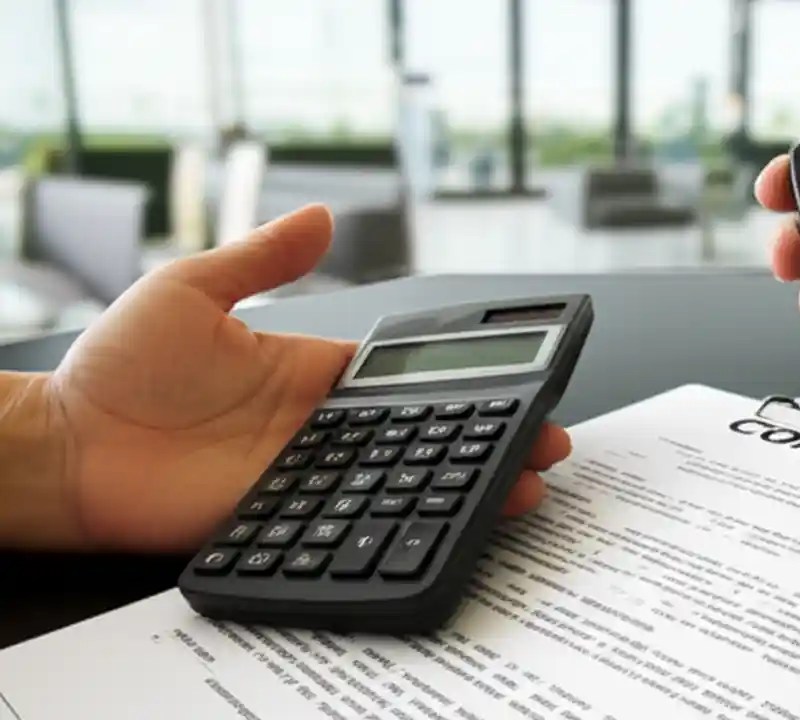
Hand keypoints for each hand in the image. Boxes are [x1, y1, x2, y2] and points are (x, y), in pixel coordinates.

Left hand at [40, 205, 568, 551]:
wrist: (63, 448)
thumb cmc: (117, 365)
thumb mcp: (191, 291)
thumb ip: (261, 259)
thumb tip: (321, 215)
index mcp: (312, 371)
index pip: (407, 377)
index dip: (465, 383)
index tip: (516, 383)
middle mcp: (319, 428)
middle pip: (421, 436)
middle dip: (488, 440)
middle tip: (545, 443)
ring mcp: (305, 478)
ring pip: (400, 484)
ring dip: (463, 487)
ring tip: (522, 488)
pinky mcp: (282, 522)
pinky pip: (352, 525)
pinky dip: (401, 527)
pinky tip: (449, 526)